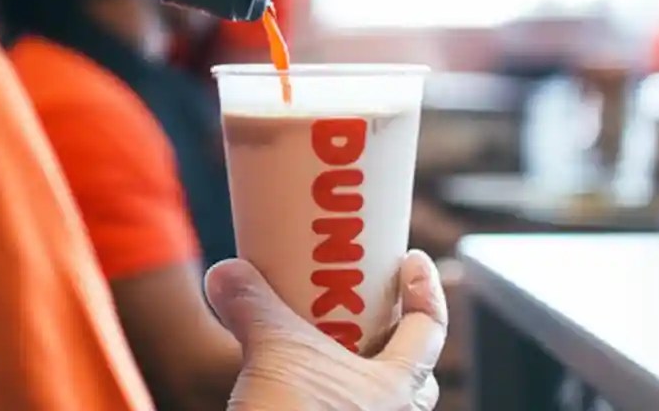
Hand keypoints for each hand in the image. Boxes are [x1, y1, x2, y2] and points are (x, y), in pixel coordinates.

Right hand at [205, 251, 445, 410]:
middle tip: (358, 308)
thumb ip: (255, 308)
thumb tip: (228, 273)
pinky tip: (289, 389)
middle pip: (409, 372)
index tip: (414, 261)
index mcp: (399, 390)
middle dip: (387, 338)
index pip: (430, 329)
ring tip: (316, 346)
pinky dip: (318, 401)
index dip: (426, 291)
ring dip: (348, 374)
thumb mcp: (276, 355)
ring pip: (372, 402)